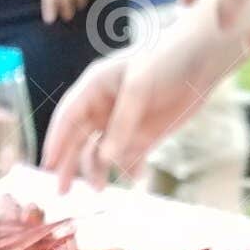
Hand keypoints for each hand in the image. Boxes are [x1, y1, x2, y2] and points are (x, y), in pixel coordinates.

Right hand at [43, 11, 236, 188]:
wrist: (202, 58)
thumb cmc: (166, 59)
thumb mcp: (140, 86)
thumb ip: (122, 124)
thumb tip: (105, 160)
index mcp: (95, 87)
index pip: (67, 117)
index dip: (56, 142)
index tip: (47, 166)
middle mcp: (103, 108)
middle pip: (78, 141)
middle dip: (69, 165)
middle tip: (61, 192)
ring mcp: (122, 124)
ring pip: (100, 155)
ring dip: (97, 173)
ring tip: (99, 189)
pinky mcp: (142, 137)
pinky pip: (128, 161)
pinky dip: (129, 172)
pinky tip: (136, 178)